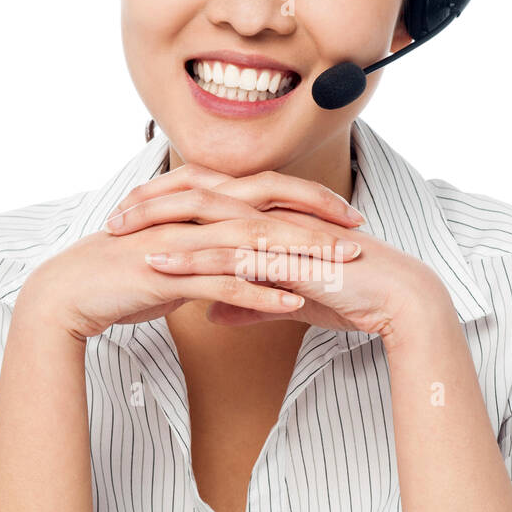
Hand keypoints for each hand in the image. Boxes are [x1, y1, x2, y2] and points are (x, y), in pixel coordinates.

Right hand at [20, 164, 365, 341]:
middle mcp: (192, 214)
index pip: (263, 192)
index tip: (346, 215)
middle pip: (266, 208)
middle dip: (316, 220)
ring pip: (252, 241)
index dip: (307, 200)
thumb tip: (237, 260)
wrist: (67, 293)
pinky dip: (261, 291)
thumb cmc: (120, 275)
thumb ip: (208, 251)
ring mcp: (182, 241)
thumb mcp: (174, 256)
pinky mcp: (169, 273)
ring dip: (299, 254)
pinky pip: (224, 281)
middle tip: (359, 235)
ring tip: (340, 266)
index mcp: (196, 204)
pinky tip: (293, 302)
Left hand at [106, 164, 449, 342]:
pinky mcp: (287, 257)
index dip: (169, 204)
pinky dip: (191, 259)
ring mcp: (279, 232)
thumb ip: (249, 302)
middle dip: (152, 206)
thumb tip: (213, 312)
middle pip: (200, 198)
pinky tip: (159, 266)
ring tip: (119, 237)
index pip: (212, 200)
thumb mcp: (289, 300)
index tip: (132, 215)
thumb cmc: (354, 296)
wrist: (399, 301)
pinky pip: (230, 255)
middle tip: (111, 217)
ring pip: (208, 222)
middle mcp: (273, 215)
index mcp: (274, 216)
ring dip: (159, 228)